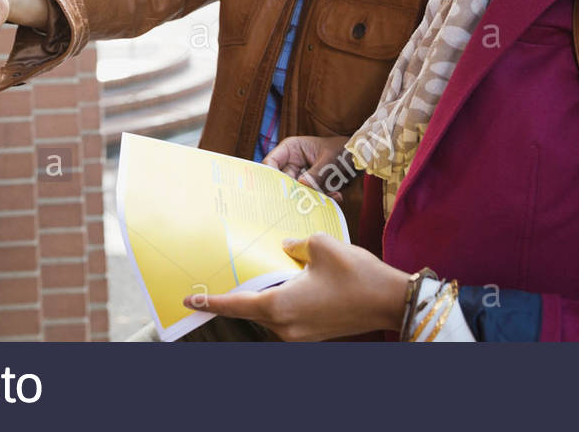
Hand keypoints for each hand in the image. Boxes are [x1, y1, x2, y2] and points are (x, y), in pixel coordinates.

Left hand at [186, 234, 408, 340]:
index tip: (188, 301)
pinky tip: (294, 280)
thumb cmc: (356, 274)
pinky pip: (289, 315)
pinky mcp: (313, 334)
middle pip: (253, 307)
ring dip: (269, 293)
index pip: (235, 305)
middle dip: (244, 291)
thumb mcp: (320, 245)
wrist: (390, 301)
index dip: (210, 302)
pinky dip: (284, 299)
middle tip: (229, 271)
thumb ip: (293, 244)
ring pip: (272, 311)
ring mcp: (300, 334)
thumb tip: (284, 247)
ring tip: (273, 270)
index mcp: (280, 307)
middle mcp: (286, 327)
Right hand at [264, 134, 351, 200]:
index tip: (276, 191)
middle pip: (281, 182)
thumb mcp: (330, 160)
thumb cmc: (342, 150)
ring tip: (330, 194)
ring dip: (311, 198)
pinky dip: (322, 200)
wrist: (359, 157)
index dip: (269, 177)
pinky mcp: (310, 188)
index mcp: (290, 150)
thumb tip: (301, 185)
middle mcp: (291, 164)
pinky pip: (310, 198)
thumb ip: (316, 173)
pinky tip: (337, 195)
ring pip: (296, 193)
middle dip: (292, 193)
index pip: (270, 163)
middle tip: (303, 201)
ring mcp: (300, 177)